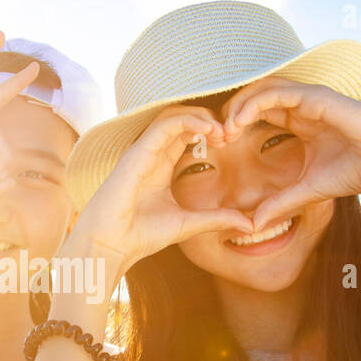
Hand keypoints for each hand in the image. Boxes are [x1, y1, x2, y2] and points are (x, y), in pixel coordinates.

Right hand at [68, 105, 254, 273]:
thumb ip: (217, 219)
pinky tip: (208, 129)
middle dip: (209, 120)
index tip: (230, 141)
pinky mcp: (137, 153)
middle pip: (181, 118)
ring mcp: (142, 150)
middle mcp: (150, 152)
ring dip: (200, 116)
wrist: (110, 246)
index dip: (210, 130)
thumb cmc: (140, 235)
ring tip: (221, 129)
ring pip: (172, 115)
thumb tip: (250, 226)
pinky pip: (164, 124)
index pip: (185, 132)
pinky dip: (188, 121)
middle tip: (230, 133)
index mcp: (160, 164)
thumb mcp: (189, 224)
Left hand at [221, 77, 360, 230]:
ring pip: (262, 89)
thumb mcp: (307, 190)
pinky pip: (277, 92)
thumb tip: (254, 224)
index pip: (258, 112)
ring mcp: (309, 98)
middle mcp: (301, 105)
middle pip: (254, 96)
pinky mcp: (316, 96)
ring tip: (224, 129)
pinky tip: (239, 122)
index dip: (235, 124)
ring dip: (238, 106)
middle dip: (230, 113)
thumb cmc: (355, 172)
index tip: (219, 146)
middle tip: (215, 136)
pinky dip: (253, 103)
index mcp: (298, 121)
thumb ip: (281, 202)